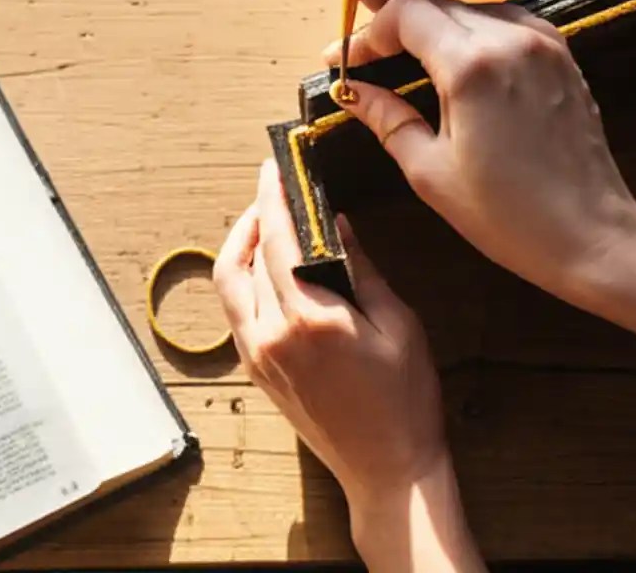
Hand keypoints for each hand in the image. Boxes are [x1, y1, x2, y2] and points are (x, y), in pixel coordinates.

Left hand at [214, 161, 482, 570]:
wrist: (387, 470)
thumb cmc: (406, 401)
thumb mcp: (398, 325)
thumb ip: (360, 268)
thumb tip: (336, 222)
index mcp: (310, 320)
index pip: (277, 240)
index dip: (272, 197)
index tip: (271, 166)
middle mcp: (271, 336)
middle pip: (243, 258)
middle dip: (254, 216)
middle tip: (273, 189)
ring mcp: (257, 356)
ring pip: (228, 285)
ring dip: (240, 246)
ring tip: (266, 222)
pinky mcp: (256, 371)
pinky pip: (236, 311)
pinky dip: (244, 278)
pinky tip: (268, 266)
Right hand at [329, 0, 635, 304]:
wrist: (591, 234)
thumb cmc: (507, 215)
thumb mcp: (429, 172)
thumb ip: (387, 119)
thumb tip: (352, 92)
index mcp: (473, 67)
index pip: (405, 12)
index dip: (368, 34)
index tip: (346, 63)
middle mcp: (512, 39)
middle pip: (436, 3)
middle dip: (394, 29)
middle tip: (367, 65)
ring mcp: (543, 42)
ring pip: (469, 8)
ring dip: (432, 30)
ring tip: (406, 67)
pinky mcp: (561, 54)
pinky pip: (504, 24)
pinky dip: (470, 36)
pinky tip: (455, 71)